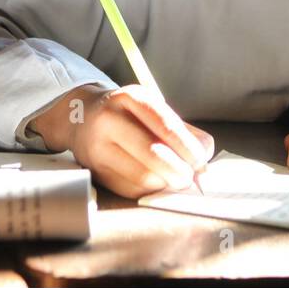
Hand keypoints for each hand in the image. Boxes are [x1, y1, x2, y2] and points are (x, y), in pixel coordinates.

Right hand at [30, 84, 214, 198]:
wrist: (82, 117)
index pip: (166, 126)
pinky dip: (149, 190)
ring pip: (142, 176)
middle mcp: (110, 119)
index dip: (188, 149)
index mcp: (131, 98)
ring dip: (165, 183)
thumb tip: (206, 155)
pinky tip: (153, 181)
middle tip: (188, 177)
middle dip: (179, 171)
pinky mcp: (94, 169)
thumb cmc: (129, 116)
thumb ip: (184, 131)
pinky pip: (130, 189)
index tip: (200, 161)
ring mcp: (98, 146)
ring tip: (171, 178)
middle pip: (153, 154)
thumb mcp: (154, 110)